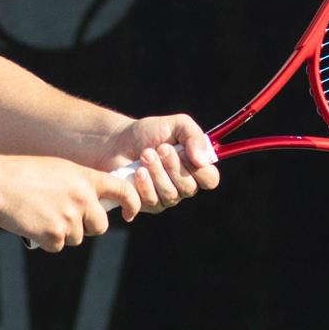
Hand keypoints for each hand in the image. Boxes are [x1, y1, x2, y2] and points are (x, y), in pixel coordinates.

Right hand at [0, 156, 144, 251]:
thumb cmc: (22, 174)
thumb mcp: (58, 170)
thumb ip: (79, 185)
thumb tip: (92, 205)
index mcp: (85, 178)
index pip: (123, 191)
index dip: (132, 204)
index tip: (129, 213)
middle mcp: (82, 198)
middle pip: (100, 226)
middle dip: (87, 227)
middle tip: (67, 219)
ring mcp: (68, 217)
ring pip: (76, 237)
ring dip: (61, 233)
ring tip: (40, 215)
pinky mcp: (53, 234)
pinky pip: (57, 246)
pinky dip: (46, 240)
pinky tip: (32, 224)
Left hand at [104, 115, 220, 213]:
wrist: (118, 141)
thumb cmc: (149, 133)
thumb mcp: (176, 125)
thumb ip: (194, 137)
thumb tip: (202, 161)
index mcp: (195, 168)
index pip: (210, 180)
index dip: (200, 170)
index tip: (183, 153)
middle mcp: (183, 186)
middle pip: (188, 188)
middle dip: (173, 166)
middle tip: (159, 148)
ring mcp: (166, 197)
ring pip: (170, 195)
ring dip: (157, 172)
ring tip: (145, 155)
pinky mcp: (147, 204)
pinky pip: (152, 201)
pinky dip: (145, 185)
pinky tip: (138, 172)